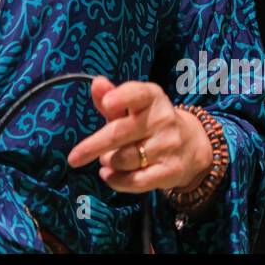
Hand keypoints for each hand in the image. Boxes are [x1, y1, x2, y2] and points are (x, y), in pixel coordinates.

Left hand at [66, 76, 212, 193]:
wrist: (191, 145)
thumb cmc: (149, 122)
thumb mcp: (132, 106)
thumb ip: (111, 97)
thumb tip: (96, 83)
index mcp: (151, 97)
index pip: (137, 93)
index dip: (122, 97)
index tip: (107, 103)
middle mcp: (162, 119)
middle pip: (120, 133)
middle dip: (94, 146)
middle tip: (74, 158)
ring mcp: (168, 146)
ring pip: (124, 159)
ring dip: (108, 162)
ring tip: (108, 159)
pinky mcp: (171, 171)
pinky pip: (136, 181)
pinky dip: (116, 181)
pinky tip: (109, 175)